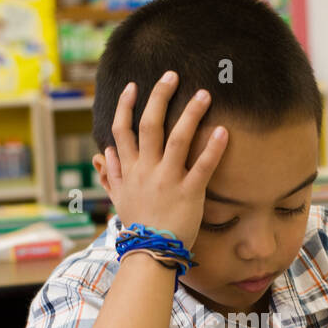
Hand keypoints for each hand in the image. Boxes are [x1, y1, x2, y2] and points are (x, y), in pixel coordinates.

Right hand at [102, 70, 228, 250]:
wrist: (151, 253)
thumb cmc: (139, 226)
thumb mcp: (119, 199)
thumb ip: (112, 174)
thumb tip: (104, 152)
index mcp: (130, 170)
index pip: (122, 130)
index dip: (125, 106)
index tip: (133, 86)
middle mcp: (147, 170)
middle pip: (150, 124)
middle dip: (159, 96)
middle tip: (172, 75)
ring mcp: (167, 180)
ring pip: (177, 139)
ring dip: (190, 114)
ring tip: (204, 94)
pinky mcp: (189, 193)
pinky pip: (202, 166)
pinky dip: (213, 149)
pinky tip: (223, 131)